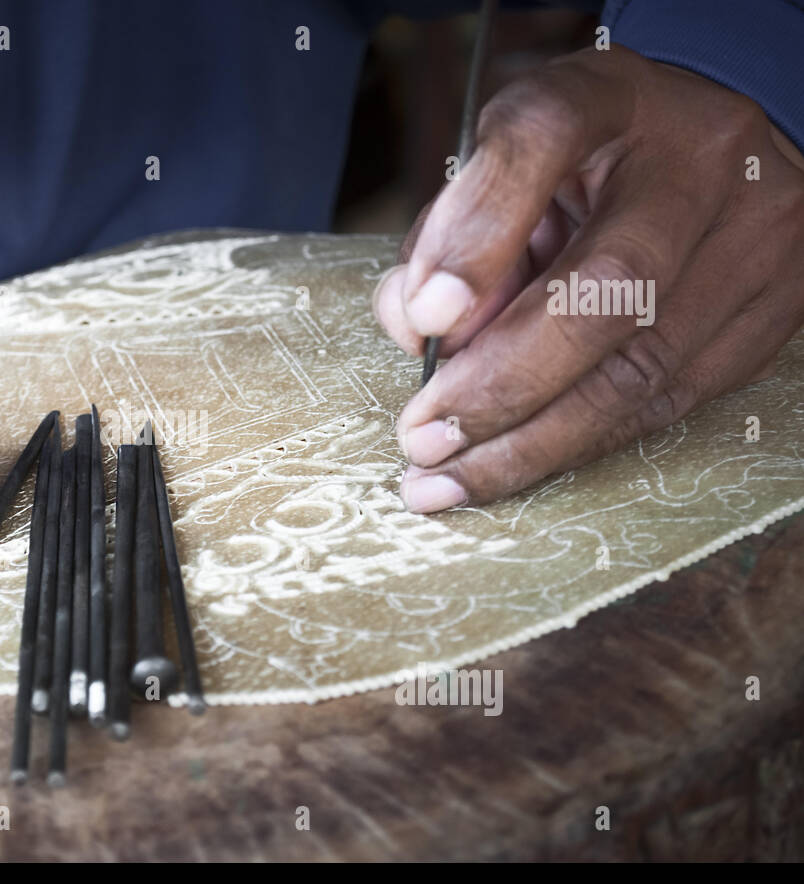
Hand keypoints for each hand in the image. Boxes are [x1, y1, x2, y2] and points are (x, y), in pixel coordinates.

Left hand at [373, 45, 803, 512]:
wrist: (717, 143)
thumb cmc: (585, 161)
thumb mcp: (501, 171)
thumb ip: (454, 232)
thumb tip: (419, 334)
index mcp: (613, 97)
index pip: (544, 136)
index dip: (479, 231)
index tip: (423, 319)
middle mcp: (703, 160)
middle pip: (607, 287)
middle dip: (500, 385)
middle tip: (421, 440)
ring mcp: (757, 238)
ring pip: (642, 370)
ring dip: (533, 444)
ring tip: (449, 482)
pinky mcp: (776, 309)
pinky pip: (670, 403)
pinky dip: (580, 446)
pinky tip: (515, 467)